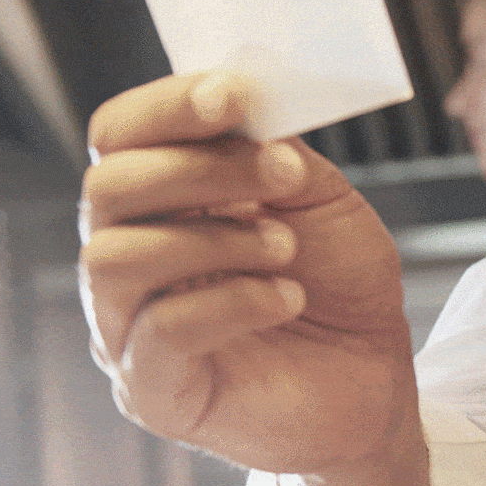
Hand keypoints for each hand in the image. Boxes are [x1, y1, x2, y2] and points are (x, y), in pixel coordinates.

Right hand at [79, 71, 418, 476]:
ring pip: (115, 258)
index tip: (236, 94)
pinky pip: (158, 332)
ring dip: (214, 239)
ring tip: (286, 248)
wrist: (376, 380)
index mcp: (161, 201)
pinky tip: (286, 299)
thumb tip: (244, 101)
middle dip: (200, 168)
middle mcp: (129, 257)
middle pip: (108, 188)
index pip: (120, 136)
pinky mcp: (150, 391)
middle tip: (285, 174)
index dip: (169, 106)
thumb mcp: (320, 201)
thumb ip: (275, 151)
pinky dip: (231, 302)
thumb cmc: (340, 287)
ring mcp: (128, 327)